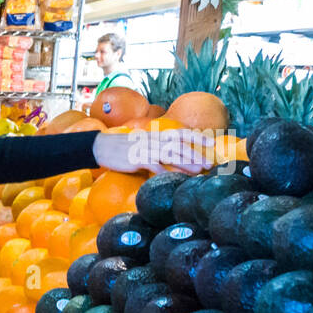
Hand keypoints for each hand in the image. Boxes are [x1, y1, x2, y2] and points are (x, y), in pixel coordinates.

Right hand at [92, 129, 214, 174]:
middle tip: (208, 164)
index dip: (197, 137)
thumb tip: (169, 159)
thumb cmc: (121, 148)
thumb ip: (155, 150)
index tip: (212, 143)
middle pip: (179, 145)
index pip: (181, 134)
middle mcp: (153, 140)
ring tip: (198, 171)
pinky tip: (172, 178)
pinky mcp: (135, 158)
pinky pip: (153, 165)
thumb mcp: (142, 145)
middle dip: (195, 154)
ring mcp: (145, 149)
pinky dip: (163, 172)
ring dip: (185, 162)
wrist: (100, 146)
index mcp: (156, 136)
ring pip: (170, 154)